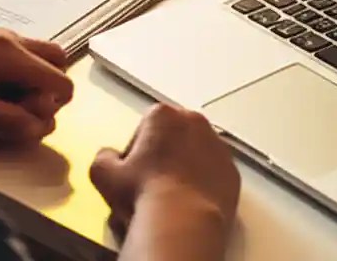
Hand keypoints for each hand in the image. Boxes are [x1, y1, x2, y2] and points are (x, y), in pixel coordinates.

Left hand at [0, 28, 73, 142]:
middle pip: (60, 68)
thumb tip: (39, 127)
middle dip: (46, 95)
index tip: (17, 118)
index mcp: (7, 51)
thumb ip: (4, 120)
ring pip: (47, 65)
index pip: (60, 83)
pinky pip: (30, 65)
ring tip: (3, 103)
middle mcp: (13, 39)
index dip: (47, 109)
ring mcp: (7, 40)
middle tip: (12, 109)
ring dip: (36, 90)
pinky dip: (23, 84)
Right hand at [89, 104, 240, 235]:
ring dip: (185, 166)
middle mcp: (195, 122)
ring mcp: (218, 146)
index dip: (137, 150)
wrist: (182, 221)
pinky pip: (214, 172)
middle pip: (173, 135)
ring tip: (171, 193)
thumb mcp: (103, 173)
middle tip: (151, 181)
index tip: (133, 169)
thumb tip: (108, 156)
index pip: (145, 125)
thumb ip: (103, 156)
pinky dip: (204, 182)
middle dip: (164, 153)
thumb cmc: (144, 193)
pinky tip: (189, 200)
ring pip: (196, 152)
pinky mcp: (232, 170)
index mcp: (162, 114)